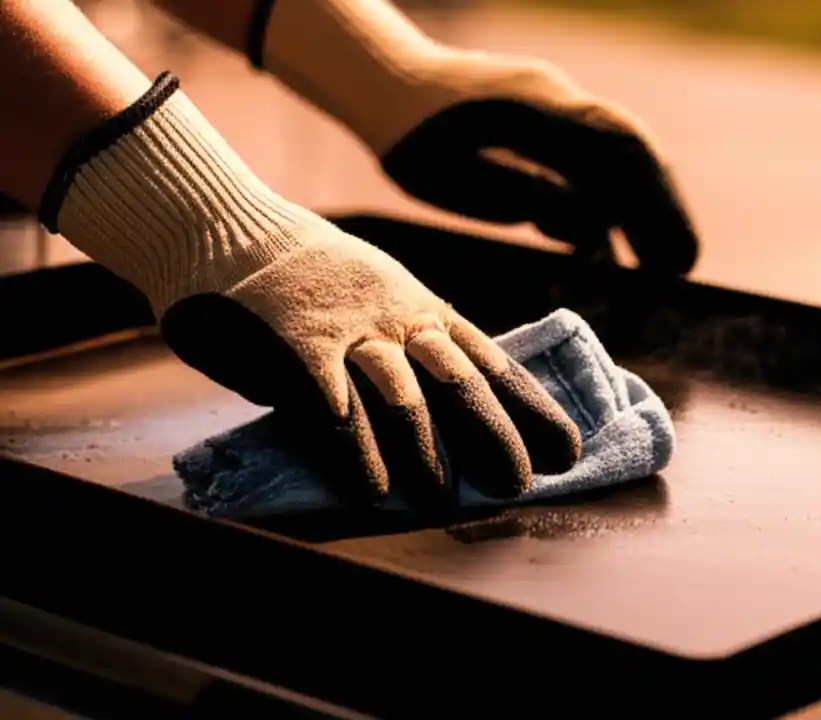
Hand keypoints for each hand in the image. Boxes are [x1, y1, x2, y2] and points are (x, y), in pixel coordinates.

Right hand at [161, 220, 581, 503]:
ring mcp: (348, 334)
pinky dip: (358, 452)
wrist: (232, 230)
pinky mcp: (294, 349)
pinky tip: (375, 490)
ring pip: (403, 398)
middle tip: (518, 483)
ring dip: (428, 454)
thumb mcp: (385, 297)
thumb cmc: (314, 280)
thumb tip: (471, 402)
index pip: (492, 364)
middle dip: (495, 436)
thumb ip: (421, 342)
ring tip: (444, 500)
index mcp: (425, 312)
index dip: (532, 410)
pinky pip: (333, 407)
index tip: (568, 451)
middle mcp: (397, 322)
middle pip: (460, 383)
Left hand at [377, 51, 700, 272]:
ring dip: (643, 209)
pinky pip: (594, 165)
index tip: (676, 254)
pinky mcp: (551, 128)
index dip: (655, 203)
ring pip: (620, 159)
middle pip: (633, 151)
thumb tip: (590, 229)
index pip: (617, 150)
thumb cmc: (413, 139)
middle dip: (664, 208)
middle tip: (683, 266)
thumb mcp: (453, 177)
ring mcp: (560, 112)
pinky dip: (607, 208)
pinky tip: (604, 253)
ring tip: (660, 266)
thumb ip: (521, 197)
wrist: (392, 87)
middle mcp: (561, 103)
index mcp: (538, 110)